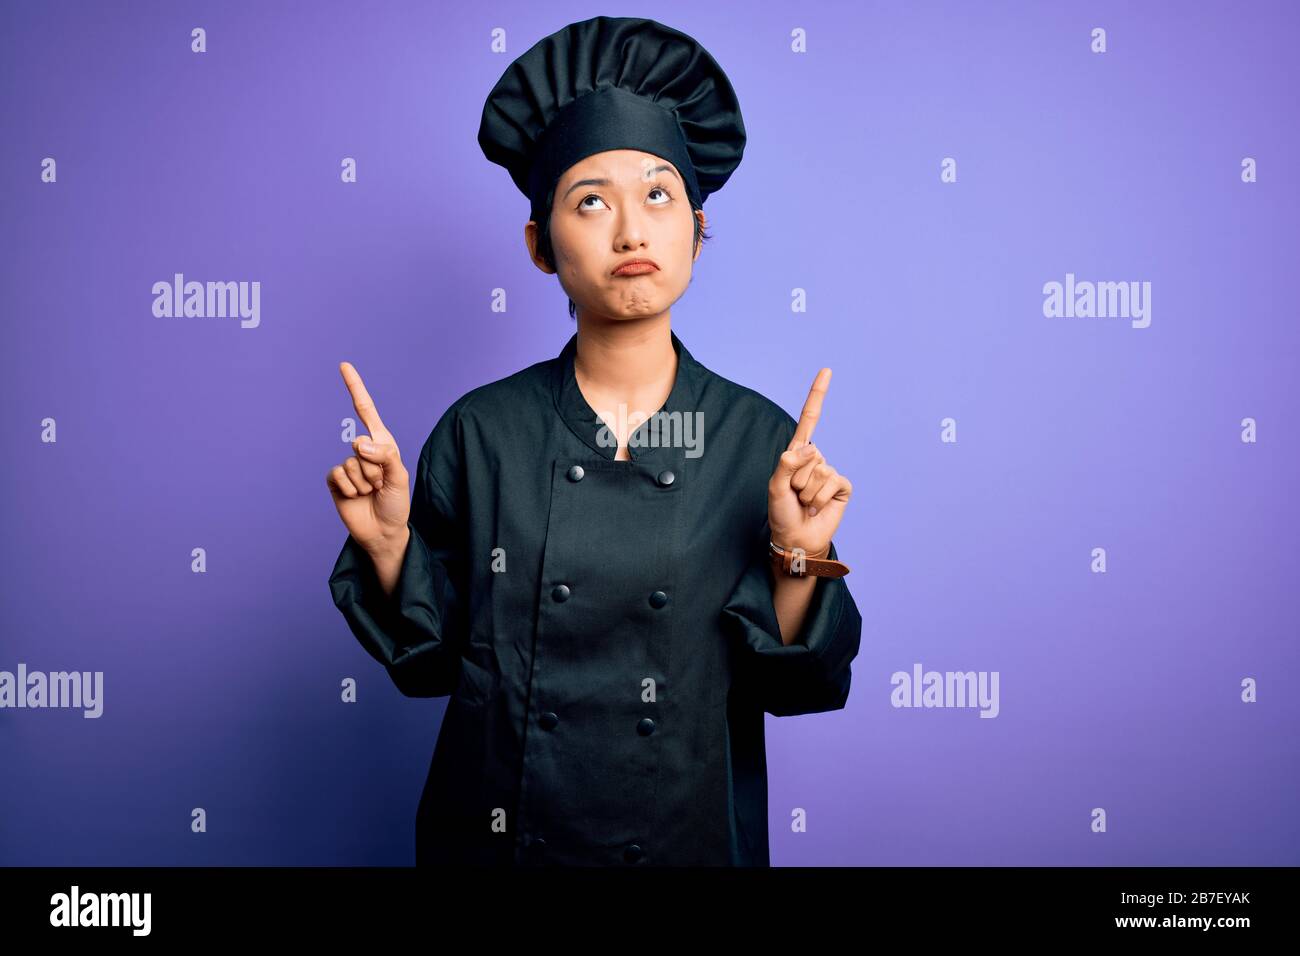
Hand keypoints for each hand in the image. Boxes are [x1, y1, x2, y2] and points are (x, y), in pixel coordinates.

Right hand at [326, 362, 410, 553]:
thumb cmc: (396, 503)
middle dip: (375, 470)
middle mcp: (363, 450)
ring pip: (352, 464)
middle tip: (381, 485)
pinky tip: (355, 497)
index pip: (365, 411)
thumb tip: (358, 443)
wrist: (383, 531)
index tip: (343, 365)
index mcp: (382, 443)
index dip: (354, 388)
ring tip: (371, 493)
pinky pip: (338, 475)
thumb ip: (383, 455)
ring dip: (364, 483)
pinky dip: (349, 488)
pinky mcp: (335, 480)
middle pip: (361, 445)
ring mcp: (348, 465)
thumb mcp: (399, 477)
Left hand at [767, 368, 852, 557]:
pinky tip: (817, 508)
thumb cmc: (782, 512)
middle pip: (808, 455)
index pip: (810, 420)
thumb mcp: (775, 487)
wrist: (796, 538)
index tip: (827, 370)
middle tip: (794, 496)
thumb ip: (786, 465)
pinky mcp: (841, 486)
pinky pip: (832, 482)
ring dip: (807, 493)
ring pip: (819, 471)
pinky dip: (820, 499)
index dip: (818, 395)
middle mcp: (816, 459)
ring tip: (804, 503)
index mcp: (798, 453)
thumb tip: (808, 450)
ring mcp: (830, 472)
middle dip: (796, 479)